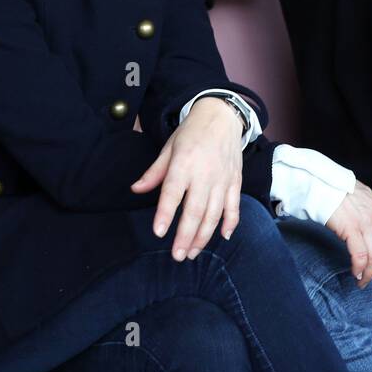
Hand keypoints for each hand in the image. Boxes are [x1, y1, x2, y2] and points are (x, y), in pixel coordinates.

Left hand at [130, 96, 244, 259]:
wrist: (221, 116)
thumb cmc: (191, 133)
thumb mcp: (169, 148)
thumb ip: (154, 172)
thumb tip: (136, 190)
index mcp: (184, 164)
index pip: (173, 193)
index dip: (166, 213)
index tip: (158, 232)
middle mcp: (204, 174)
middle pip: (195, 210)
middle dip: (186, 236)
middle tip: (177, 256)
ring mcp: (222, 179)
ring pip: (214, 213)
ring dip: (204, 236)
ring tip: (192, 253)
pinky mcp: (235, 181)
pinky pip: (234, 206)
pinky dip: (231, 222)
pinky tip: (225, 236)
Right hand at [325, 183, 371, 290]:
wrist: (317, 182)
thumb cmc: (332, 189)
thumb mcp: (359, 197)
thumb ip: (368, 211)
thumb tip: (370, 230)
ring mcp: (365, 221)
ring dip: (371, 274)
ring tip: (363, 283)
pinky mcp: (351, 228)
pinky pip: (361, 255)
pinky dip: (359, 268)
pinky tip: (355, 273)